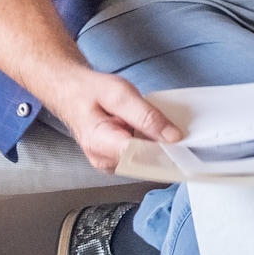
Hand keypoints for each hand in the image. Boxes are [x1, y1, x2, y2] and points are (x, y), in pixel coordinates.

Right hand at [43, 65, 180, 172]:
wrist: (70, 92)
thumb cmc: (89, 91)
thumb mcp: (120, 93)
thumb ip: (146, 115)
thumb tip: (172, 136)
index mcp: (100, 142)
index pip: (140, 159)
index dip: (165, 153)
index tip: (184, 148)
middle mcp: (103, 159)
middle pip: (146, 163)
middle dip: (165, 149)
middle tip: (176, 133)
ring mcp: (109, 163)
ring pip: (146, 163)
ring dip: (158, 148)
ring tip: (159, 129)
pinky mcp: (116, 161)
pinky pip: (141, 159)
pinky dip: (150, 147)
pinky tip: (151, 134)